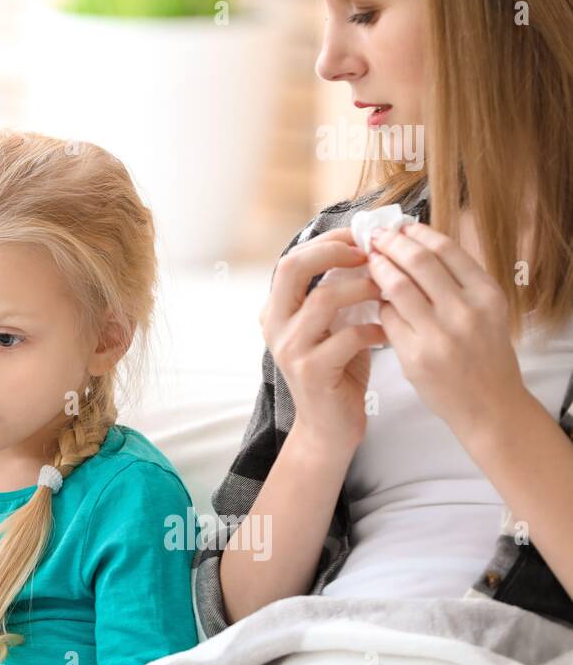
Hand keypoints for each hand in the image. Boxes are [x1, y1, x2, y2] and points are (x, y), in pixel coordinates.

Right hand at [261, 226, 387, 452]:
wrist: (328, 426)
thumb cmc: (337, 370)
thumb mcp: (331, 326)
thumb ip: (336, 293)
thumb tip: (369, 250)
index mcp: (276, 309)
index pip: (293, 258)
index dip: (329, 242)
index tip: (363, 238)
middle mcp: (274, 324)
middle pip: (293, 267)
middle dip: (335, 252)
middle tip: (370, 254)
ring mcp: (290, 348)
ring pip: (323, 299)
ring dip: (362, 288)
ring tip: (387, 291)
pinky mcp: (311, 371)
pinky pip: (347, 336)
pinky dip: (374, 328)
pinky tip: (389, 331)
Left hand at [368, 220, 525, 438]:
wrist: (490, 407)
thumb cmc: (484, 354)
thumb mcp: (486, 311)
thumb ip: (457, 281)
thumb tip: (415, 244)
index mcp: (487, 295)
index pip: (446, 249)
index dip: (418, 233)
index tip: (401, 227)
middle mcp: (466, 311)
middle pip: (418, 261)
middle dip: (391, 244)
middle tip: (376, 238)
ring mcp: (440, 335)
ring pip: (397, 286)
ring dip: (378, 268)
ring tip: (369, 261)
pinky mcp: (416, 356)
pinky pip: (387, 318)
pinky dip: (379, 303)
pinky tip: (375, 298)